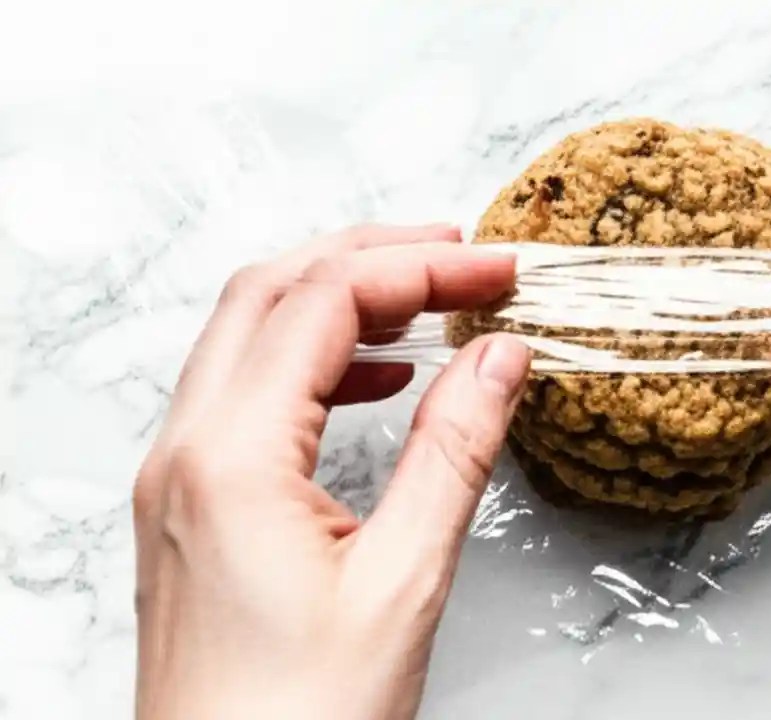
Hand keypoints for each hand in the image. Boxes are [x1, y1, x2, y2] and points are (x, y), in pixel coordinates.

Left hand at [132, 224, 530, 719]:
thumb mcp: (405, 580)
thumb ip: (455, 450)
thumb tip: (500, 356)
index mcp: (230, 459)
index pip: (326, 303)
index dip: (423, 269)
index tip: (500, 270)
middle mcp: (186, 453)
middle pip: (269, 291)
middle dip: (370, 257)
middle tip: (461, 254)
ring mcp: (177, 478)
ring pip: (248, 334)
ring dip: (336, 298)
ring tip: (428, 301)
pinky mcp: (189, 506)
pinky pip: (244, 392)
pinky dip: (313, 359)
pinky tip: (376, 379)